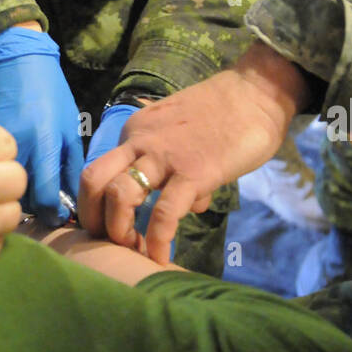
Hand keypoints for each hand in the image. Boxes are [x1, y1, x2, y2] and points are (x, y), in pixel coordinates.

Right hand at [0, 26, 83, 225]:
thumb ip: (68, 163)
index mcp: (44, 142)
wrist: (9, 54)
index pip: (46, 198)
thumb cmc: (46, 88)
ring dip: (7, 191)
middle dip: (28, 203)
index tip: (54, 216)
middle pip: (19, 196)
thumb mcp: (67, 123)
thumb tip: (69, 200)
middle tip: (35, 200)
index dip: (51, 213)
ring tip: (16, 185)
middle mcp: (16, 146)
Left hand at [78, 43, 310, 263]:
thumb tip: (189, 203)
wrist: (257, 92)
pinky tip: (161, 258)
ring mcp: (164, 156)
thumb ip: (176, 166)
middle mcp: (140, 141)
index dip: (100, 205)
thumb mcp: (181, 132)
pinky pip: (165, 212)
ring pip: (120, 196)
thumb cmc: (225, 113)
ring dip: (119, 232)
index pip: (100, 171)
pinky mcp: (194, 172)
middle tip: (111, 244)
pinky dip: (158, 240)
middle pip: (94, 182)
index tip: (114, 229)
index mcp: (135, 132)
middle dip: (94, 220)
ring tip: (134, 253)